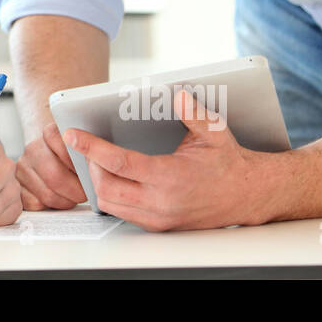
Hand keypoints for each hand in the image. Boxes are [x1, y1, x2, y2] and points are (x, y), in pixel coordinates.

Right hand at [16, 122, 88, 209]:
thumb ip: (90, 149)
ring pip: (47, 194)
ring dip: (66, 201)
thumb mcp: (82, 138)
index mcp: (50, 132)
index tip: (92, 173)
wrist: (45, 141)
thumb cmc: (69, 145)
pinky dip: (51, 206)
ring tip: (75, 196)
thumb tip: (100, 170)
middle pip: (56, 177)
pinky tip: (59, 198)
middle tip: (86, 193)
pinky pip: (35, 203)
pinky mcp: (19, 184)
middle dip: (77, 191)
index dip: (82, 168)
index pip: (68, 152)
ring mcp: (23, 166)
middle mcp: (33, 148)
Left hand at [62, 89, 271, 230]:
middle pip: (106, 187)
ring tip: (98, 162)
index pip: (118, 163)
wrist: (248, 195)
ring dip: (99, 184)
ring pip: (111, 205)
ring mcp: (159, 218)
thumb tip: (177, 96)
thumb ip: (193, 113)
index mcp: (170, 177)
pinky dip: (112, 197)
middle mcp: (161, 202)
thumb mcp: (214, 133)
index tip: (73, 135)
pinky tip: (113, 179)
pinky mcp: (159, 226)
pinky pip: (124, 214)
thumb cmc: (229, 164)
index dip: (91, 148)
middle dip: (90, 165)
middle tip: (86, 146)